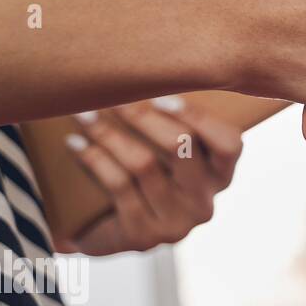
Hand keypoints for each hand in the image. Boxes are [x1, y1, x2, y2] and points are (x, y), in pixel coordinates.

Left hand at [56, 97, 241, 254]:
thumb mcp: (167, 157)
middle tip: (112, 99)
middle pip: (182, 148)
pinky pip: (118, 185)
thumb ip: (176, 127)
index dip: (198, 117)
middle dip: (143, 117)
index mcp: (221, 178)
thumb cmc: (141, 179)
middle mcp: (205, 203)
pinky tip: (75, 143)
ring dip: (109, 134)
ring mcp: (176, 224)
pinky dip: (93, 158)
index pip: (229, 144)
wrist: (104, 232)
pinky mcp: (144, 236)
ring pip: (143, 164)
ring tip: (84, 115)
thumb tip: (152, 69)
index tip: (160, 96)